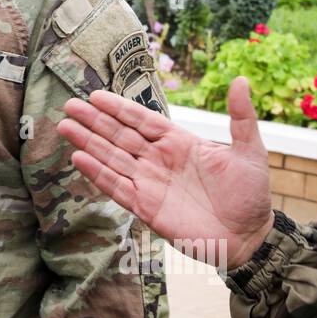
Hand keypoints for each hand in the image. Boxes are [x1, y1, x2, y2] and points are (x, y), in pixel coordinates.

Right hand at [57, 76, 274, 270]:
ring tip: (65, 128)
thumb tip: (241, 80)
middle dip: (94, 121)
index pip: (142, 120)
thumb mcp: (250, 151)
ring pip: (112, 158)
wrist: (250, 237)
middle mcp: (158, 160)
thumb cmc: (251, 194)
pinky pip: (116, 188)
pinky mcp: (146, 208)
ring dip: (88, 144)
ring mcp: (149, 184)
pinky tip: (79, 160)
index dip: (119, 108)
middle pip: (119, 136)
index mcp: (178, 142)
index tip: (95, 95)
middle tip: (69, 105)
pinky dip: (97, 174)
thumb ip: (241, 117)